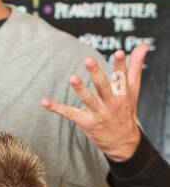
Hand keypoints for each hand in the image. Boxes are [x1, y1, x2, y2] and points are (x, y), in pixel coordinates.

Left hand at [41, 44, 146, 160]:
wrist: (123, 142)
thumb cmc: (126, 110)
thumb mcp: (133, 89)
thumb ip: (135, 66)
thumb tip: (143, 44)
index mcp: (123, 94)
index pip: (122, 77)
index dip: (120, 64)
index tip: (119, 52)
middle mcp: (111, 103)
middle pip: (103, 86)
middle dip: (96, 74)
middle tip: (88, 60)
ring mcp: (98, 113)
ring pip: (88, 100)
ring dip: (80, 89)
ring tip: (72, 78)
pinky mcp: (86, 122)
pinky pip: (69, 113)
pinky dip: (56, 108)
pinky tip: (44, 101)